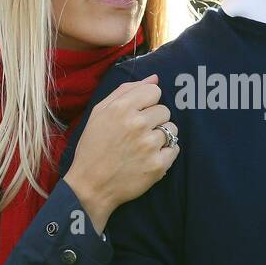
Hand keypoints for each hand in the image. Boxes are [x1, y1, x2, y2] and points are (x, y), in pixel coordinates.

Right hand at [64, 74, 178, 232]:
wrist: (90, 186)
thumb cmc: (93, 147)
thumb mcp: (99, 113)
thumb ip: (126, 91)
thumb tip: (154, 78)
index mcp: (122, 108)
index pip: (155, 91)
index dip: (147, 103)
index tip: (137, 114)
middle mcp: (137, 124)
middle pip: (165, 110)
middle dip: (154, 120)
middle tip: (138, 134)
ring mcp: (149, 145)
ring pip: (172, 129)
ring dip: (161, 136)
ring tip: (144, 146)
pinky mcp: (158, 165)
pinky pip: (175, 149)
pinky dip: (165, 153)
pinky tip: (149, 158)